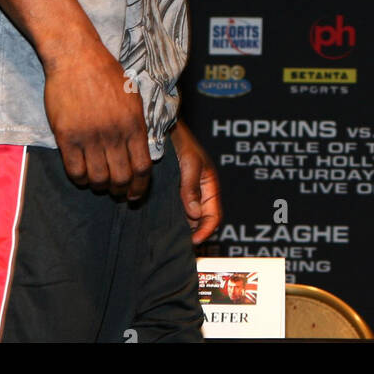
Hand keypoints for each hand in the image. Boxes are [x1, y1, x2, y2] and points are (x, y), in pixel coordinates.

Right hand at [42, 43, 151, 200]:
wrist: (77, 58)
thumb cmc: (106, 74)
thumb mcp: (133, 97)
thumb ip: (137, 125)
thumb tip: (141, 151)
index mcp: (134, 124)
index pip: (143, 168)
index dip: (140, 187)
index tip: (136, 194)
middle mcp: (114, 133)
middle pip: (121, 178)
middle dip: (120, 190)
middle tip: (116, 192)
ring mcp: (90, 137)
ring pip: (98, 178)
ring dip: (99, 186)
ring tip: (99, 184)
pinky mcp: (67, 137)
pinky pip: (74, 170)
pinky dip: (80, 179)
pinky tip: (82, 175)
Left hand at [172, 118, 220, 243]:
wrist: (161, 128)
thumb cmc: (180, 142)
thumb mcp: (190, 163)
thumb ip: (191, 188)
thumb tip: (195, 215)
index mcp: (209, 185)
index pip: (214, 216)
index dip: (206, 230)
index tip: (193, 241)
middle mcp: (199, 192)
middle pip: (201, 220)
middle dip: (193, 233)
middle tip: (177, 245)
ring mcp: (186, 193)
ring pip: (188, 217)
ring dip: (181, 228)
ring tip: (167, 238)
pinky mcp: (172, 192)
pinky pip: (175, 211)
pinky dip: (171, 220)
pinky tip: (159, 225)